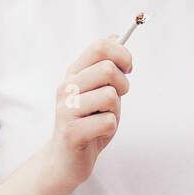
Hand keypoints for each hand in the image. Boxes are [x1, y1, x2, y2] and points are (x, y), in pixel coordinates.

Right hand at [44, 33, 133, 188]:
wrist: (66, 159)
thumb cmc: (87, 122)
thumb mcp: (98, 90)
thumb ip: (106, 65)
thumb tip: (115, 35)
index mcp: (74, 73)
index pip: (99, 47)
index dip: (122, 54)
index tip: (127, 68)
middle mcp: (66, 87)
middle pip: (107, 69)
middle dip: (123, 85)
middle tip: (117, 98)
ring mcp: (66, 109)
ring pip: (110, 96)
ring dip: (115, 111)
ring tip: (102, 118)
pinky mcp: (71, 132)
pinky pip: (108, 122)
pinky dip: (110, 128)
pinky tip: (97, 133)